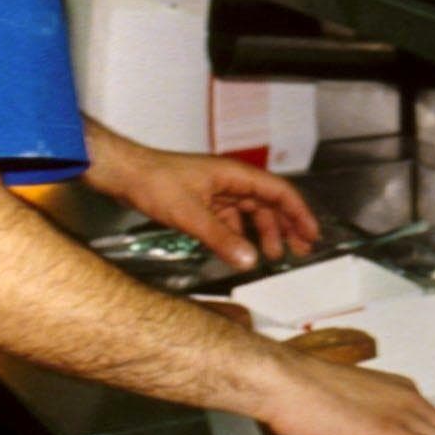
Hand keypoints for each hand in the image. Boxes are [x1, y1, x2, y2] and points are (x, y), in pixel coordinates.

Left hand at [94, 139, 318, 269]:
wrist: (123, 174)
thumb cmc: (154, 182)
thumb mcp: (190, 215)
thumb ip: (221, 239)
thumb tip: (250, 260)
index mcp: (235, 175)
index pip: (279, 192)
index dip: (298, 213)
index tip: (311, 234)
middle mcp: (230, 180)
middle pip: (268, 202)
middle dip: (286, 226)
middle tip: (298, 250)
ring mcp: (216, 190)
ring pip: (250, 211)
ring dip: (263, 232)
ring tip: (272, 256)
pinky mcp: (202, 201)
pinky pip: (230, 219)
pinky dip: (239, 234)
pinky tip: (239, 251)